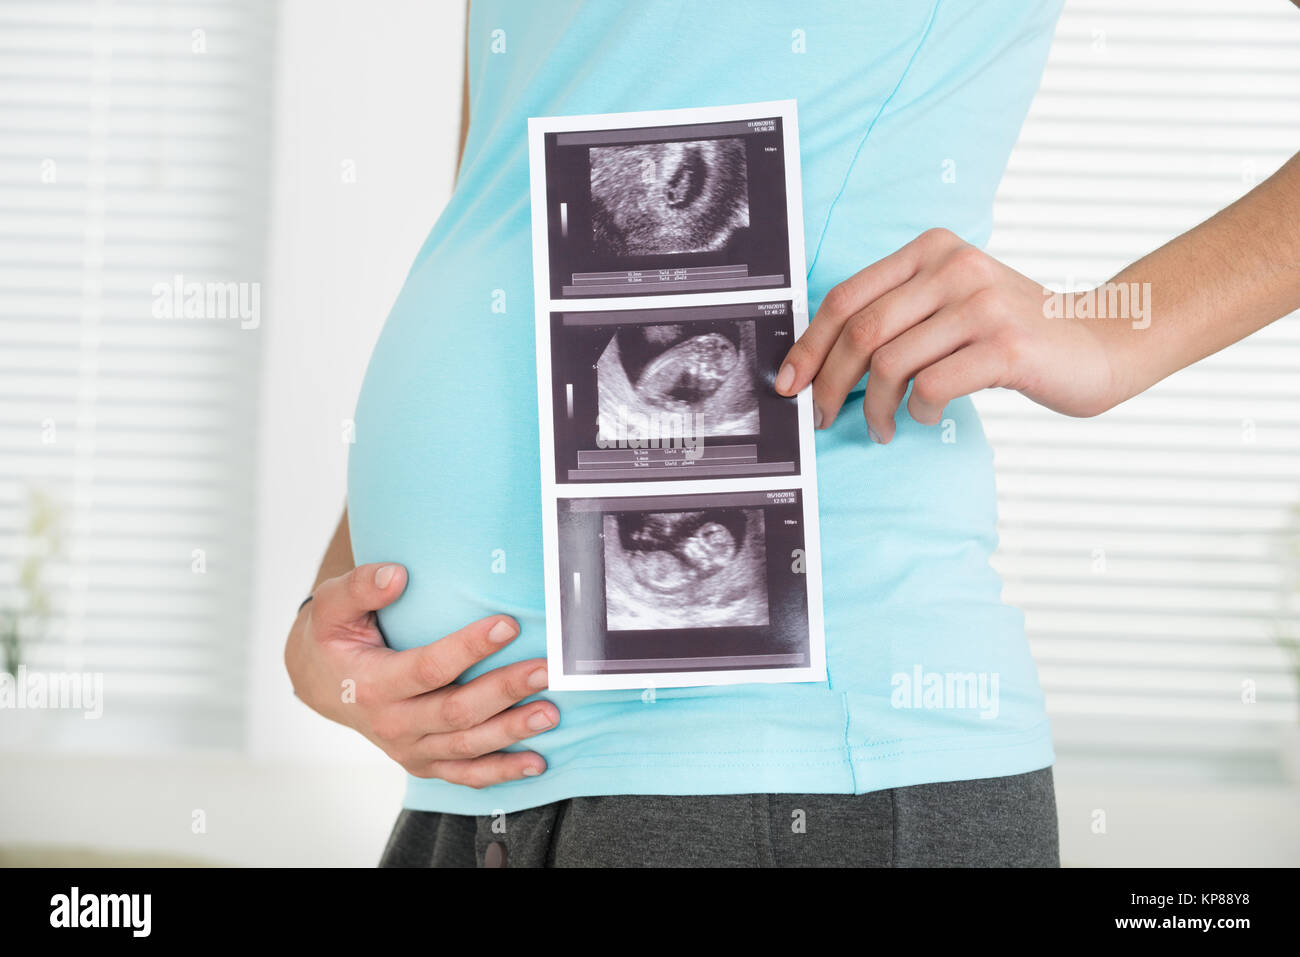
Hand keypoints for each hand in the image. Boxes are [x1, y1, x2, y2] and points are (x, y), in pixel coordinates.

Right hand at [284, 563, 555, 786]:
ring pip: (467, 746)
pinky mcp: (424, 763)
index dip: (468, 648)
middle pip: (456, 712)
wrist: (319, 682)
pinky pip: (466, 774)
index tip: (508, 624)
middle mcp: (391, 724)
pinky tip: (538, 761)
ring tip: (551, 712)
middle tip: (546, 669)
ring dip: (512, 731)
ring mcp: (409, 749)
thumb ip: (359, 586)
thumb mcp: (332, 605)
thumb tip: (396, 575)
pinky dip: (502, 772)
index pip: (428, 668)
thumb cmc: (332, 637)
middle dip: (505, 690)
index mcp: (372, 684)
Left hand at [775, 228, 1129, 441]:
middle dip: (830, 384)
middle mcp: (956, 267)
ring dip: (875, 408)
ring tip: (883, 427)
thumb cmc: (1011, 334)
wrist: (1099, 342)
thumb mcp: (952, 302)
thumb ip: (898, 315)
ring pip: (890, 363)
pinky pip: (931, 386)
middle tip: (824, 417)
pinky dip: (918, 412)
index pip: (847, 297)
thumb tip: (821, 362)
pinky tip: (927, 417)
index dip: (809, 345)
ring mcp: (982, 304)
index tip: (791, 383)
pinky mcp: (1006, 346)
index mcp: (933, 250)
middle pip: (861, 332)